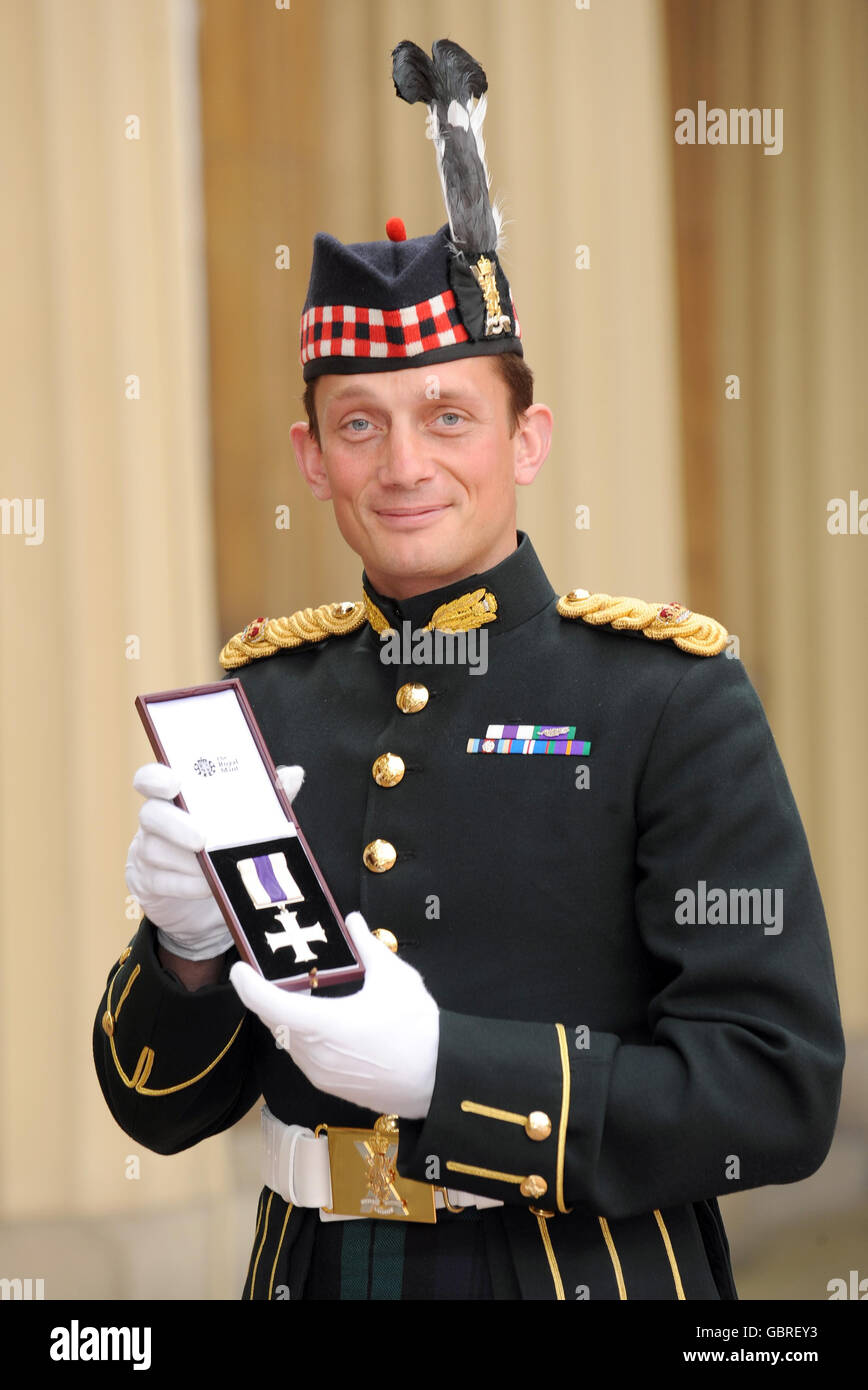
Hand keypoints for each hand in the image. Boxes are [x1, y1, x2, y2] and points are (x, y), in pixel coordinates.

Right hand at [125, 761, 304, 960]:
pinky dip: (187, 884)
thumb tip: (293, 775)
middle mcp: (155, 821)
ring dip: (187, 861)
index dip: (156, 777)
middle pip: (150, 814)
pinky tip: (208, 886)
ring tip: (215, 867)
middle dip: (175, 825)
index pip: (151, 778)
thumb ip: (264, 799)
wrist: (205, 904)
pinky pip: (161, 882)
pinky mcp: (147, 884)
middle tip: (201, 838)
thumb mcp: (244, 823)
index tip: (174, 782)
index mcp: (176, 797)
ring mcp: (146, 853)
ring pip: (154, 851)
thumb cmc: (222, 849)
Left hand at [230, 912, 439, 1118]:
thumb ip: (368, 947)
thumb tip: (354, 922)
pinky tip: (319, 1021)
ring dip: (286, 1018)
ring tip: (297, 994)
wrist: (440, 1079)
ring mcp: (320, 1074)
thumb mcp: (395, 978)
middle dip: (267, 998)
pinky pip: (303, 1056)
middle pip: (274, 1022)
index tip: (239, 969)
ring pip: (288, 1041)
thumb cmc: (417, 1029)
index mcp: (322, 1024)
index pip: (267, 1004)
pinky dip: (301, 1036)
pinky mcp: (331, 1086)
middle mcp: (313, 1054)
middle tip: (270, 974)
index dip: (246, 985)